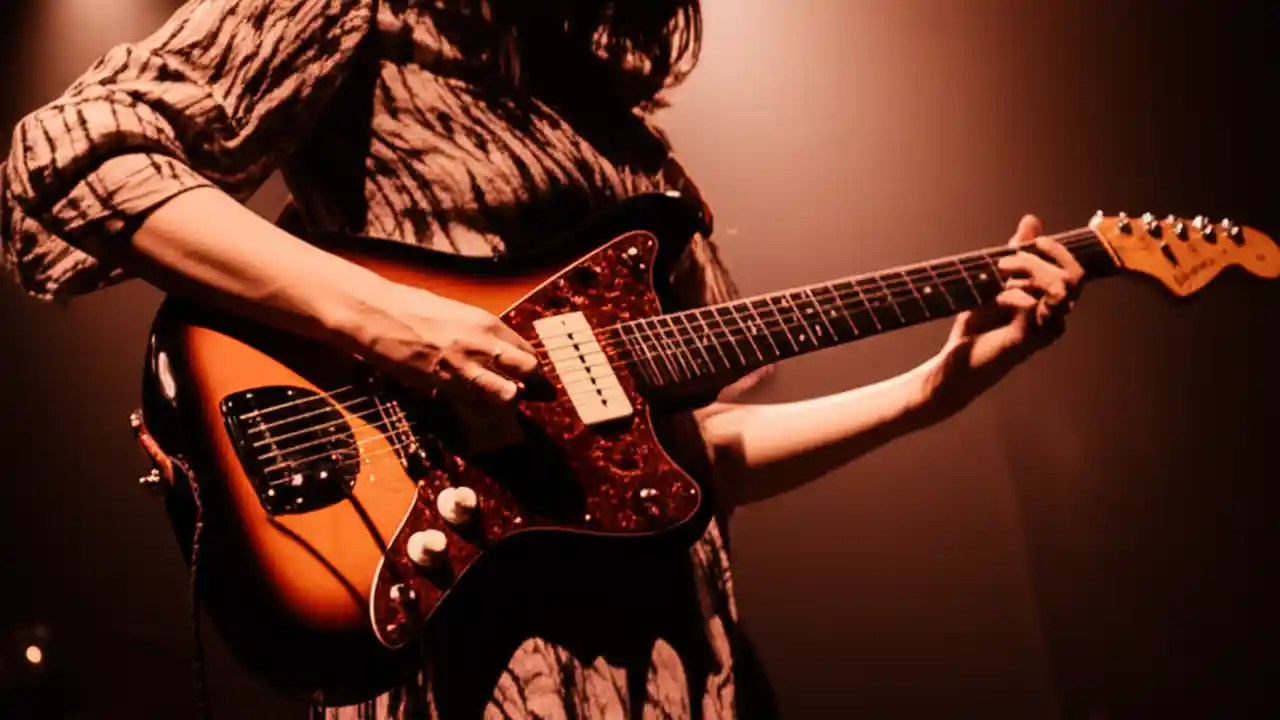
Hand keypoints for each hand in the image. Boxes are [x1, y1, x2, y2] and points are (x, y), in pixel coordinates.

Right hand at [356, 282, 538, 402]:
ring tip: (508, 405)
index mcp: (487, 322)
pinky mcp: (445, 385)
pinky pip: (475, 405)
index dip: (534, 366)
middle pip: (529, 369)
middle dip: (537, 385)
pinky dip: (482, 412)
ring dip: (510, 400)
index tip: (537, 376)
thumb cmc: (412, 308)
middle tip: (539, 396)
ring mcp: (466, 366)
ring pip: (508, 392)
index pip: (526, 348)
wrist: (379, 314)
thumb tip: (495, 347)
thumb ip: (479, 332)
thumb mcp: (456, 313)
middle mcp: (484, 344)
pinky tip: (483, 416)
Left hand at [921, 214, 1083, 414]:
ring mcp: (1044, 330)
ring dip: (1029, 272)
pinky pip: (1033, 305)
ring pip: (1061, 288)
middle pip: (1073, 276)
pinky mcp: (1027, 340)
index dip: (1057, 250)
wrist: (957, 363)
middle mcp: (1055, 317)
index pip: (1075, 270)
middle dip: (1039, 259)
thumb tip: (1032, 220)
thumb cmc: (979, 326)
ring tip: (1001, 275)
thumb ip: (1017, 253)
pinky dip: (1012, 293)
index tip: (1032, 241)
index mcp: (1052, 303)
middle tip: (1004, 262)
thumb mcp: (996, 281)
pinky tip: (996, 298)